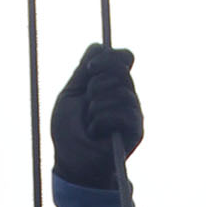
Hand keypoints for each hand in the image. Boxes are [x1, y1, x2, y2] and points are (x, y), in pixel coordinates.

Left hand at [50, 43, 143, 187]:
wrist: (71, 160)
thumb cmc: (68, 130)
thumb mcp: (71, 92)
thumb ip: (84, 69)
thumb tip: (100, 45)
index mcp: (113, 84)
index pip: (124, 57)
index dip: (108, 58)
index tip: (89, 70)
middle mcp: (127, 95)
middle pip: (121, 70)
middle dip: (96, 85)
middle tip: (87, 105)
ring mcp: (133, 112)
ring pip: (120, 91)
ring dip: (95, 107)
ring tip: (90, 123)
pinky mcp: (137, 129)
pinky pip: (122, 112)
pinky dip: (101, 120)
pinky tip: (96, 132)